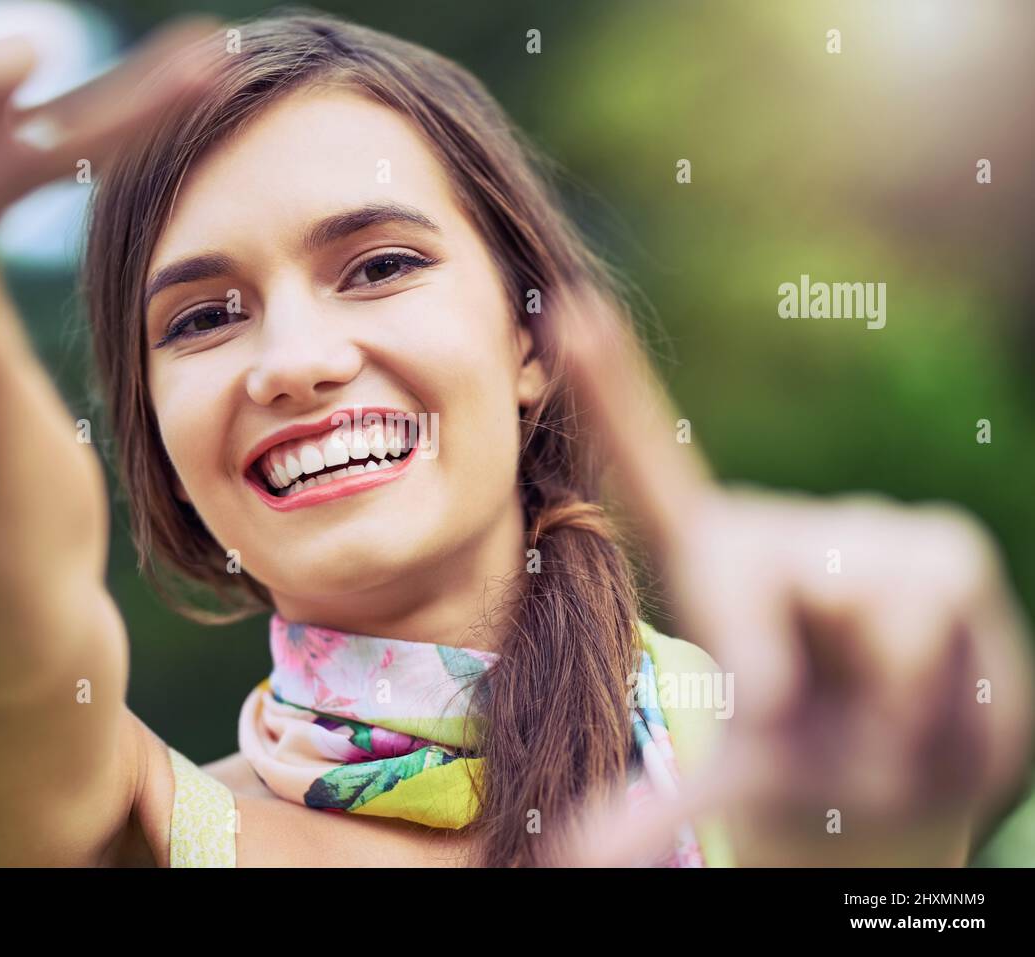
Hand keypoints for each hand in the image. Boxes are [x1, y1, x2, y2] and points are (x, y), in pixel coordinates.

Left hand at [545, 287, 1034, 865]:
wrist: (904, 789)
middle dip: (783, 656)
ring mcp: (862, 537)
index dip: (611, 389)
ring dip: (881, 695)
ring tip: (877, 716)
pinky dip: (935, 684)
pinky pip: (933, 599)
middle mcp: (785, 536)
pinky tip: (925, 695)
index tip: (563, 306)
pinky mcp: (935, 551)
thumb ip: (661, 804)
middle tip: (792, 711)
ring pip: (877, 595)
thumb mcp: (738, 778)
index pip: (652, 468)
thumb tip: (567, 868)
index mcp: (714, 570)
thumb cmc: (803, 773)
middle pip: (784, 565)